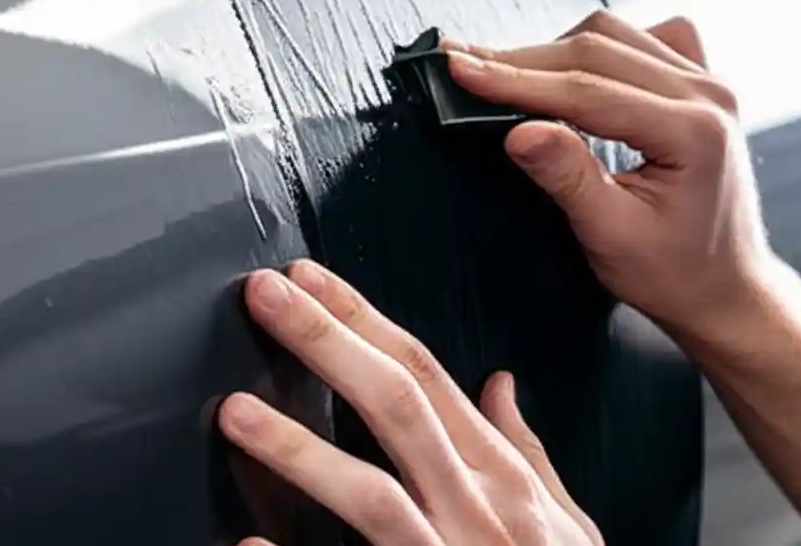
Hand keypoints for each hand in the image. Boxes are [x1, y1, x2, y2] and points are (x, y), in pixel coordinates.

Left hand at [219, 260, 602, 545]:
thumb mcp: (565, 524)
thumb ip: (528, 452)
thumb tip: (498, 382)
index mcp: (503, 478)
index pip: (427, 376)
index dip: (364, 321)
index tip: (310, 279)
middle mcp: (479, 511)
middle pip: (399, 408)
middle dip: (330, 345)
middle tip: (264, 295)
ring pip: (374, 497)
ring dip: (301, 450)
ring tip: (235, 410)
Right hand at [445, 11, 775, 331]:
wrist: (725, 289)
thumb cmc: (676, 274)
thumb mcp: (612, 237)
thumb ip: (567, 177)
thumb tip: (518, 131)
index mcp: (694, 131)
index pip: (586, 88)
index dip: (516, 79)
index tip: (462, 70)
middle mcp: (708, 94)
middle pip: (596, 49)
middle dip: (522, 60)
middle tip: (463, 64)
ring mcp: (707, 83)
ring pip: (615, 35)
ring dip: (554, 51)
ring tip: (503, 72)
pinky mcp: (698, 84)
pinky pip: (643, 39)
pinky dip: (599, 47)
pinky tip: (573, 69)